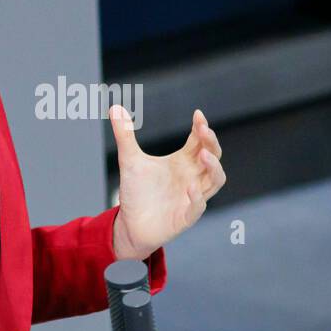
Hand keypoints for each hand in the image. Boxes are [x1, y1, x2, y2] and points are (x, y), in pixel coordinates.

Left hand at [108, 105, 225, 259]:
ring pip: (215, 180)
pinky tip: (189, 186)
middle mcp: (192, 177)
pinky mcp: (185, 216)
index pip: (200, 141)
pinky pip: (198, 206)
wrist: (129, 223)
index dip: (202, 127)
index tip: (197, 114)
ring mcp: (192, 197)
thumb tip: (114, 107)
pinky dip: (197, 197)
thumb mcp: (129, 160)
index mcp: (183, 161)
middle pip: (213, 157)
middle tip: (203, 130)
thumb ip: (124, 135)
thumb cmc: (136, 191)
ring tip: (204, 154)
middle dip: (211, 142)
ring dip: (213, 167)